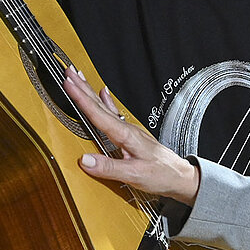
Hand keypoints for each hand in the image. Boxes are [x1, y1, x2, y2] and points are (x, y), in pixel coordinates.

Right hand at [63, 67, 200, 203]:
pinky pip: (113, 114)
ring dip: (90, 92)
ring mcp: (129, 131)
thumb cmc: (162, 175)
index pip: (98, 113)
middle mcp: (127, 129)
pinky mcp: (131, 136)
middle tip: (69, 72)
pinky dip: (105, 102)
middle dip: (82, 88)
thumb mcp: (134, 175)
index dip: (81, 98)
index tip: (69, 84)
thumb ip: (108, 168)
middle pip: (100, 105)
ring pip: (105, 107)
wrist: (180, 177)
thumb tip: (84, 160)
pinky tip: (103, 94)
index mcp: (126, 135)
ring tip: (79, 78)